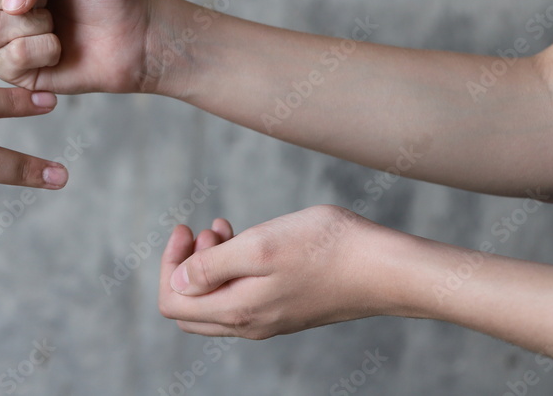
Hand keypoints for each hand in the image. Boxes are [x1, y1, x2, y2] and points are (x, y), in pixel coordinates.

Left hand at [158, 206, 390, 338]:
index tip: (188, 229)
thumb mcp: (258, 246)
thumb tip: (178, 283)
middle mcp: (249, 324)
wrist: (384, 267)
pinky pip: (240, 295)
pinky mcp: (285, 309)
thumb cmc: (325, 249)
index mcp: (237, 311)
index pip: (172, 302)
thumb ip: (211, 268)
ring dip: (209, 263)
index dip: (169, 263)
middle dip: (185, 265)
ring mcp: (268, 319)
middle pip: (188, 307)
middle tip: (208, 230)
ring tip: (225, 228)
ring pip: (214, 299)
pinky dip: (232, 267)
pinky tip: (246, 238)